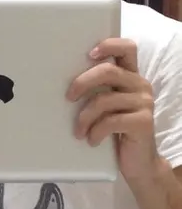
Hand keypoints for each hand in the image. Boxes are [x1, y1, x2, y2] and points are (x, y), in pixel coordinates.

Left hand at [66, 38, 157, 179]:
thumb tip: (65, 84)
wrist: (139, 163)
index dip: (108, 45)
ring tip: (78, 131)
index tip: (88, 54)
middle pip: (108, 71)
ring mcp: (144, 103)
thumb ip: (98, 90)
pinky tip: (91, 140)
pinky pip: (111, 121)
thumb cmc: (116, 131)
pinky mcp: (143, 122)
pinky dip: (95, 132)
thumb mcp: (107, 106)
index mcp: (132, 76)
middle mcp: (140, 85)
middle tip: (68, 97)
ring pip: (104, 99)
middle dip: (82, 82)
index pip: (127, 48)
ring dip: (85, 117)